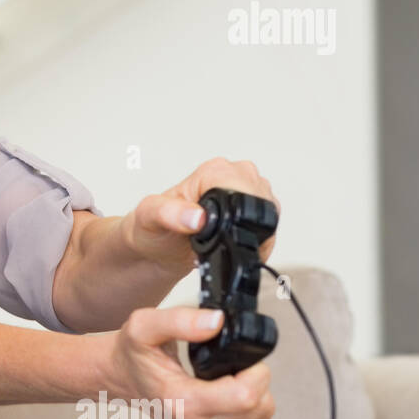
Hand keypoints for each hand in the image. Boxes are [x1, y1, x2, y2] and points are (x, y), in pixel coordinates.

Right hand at [104, 305, 275, 418]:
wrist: (122, 380)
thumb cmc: (134, 353)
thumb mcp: (145, 325)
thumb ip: (181, 320)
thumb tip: (217, 322)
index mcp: (180, 402)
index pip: (245, 397)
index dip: (255, 372)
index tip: (241, 357)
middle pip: (258, 408)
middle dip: (256, 380)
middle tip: (231, 365)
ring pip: (259, 417)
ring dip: (253, 394)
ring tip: (225, 379)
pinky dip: (247, 409)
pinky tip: (224, 395)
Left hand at [122, 157, 279, 276]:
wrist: (156, 247)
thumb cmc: (151, 229)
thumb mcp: (150, 219)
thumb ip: (169, 214)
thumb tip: (196, 217)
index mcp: (212, 171)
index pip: (244, 187)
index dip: (237, 215)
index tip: (217, 232)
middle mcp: (231, 175)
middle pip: (260, 200)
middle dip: (244, 226)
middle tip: (214, 239)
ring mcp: (243, 189)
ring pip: (267, 212)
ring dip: (251, 234)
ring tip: (219, 240)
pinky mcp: (249, 205)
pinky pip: (268, 223)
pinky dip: (256, 239)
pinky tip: (231, 242)